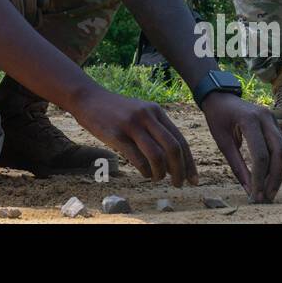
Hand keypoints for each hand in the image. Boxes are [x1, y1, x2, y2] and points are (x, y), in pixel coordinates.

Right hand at [71, 87, 197, 184]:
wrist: (88, 98)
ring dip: (161, 173)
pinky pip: (137, 159)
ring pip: (157, 156)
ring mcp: (131, 125)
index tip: (193, 179)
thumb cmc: (116, 111)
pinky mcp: (116, 135)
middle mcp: (147, 116)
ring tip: (158, 178)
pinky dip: (145, 171)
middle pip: (173, 148)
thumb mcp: (140, 113)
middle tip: (178, 184)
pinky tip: (145, 174)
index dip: (190, 162)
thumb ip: (156, 132)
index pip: (180, 140)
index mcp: (156, 111)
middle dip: (179, 170)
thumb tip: (174, 164)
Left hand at [200, 92, 281, 203]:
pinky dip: (278, 164)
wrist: (221, 97)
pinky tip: (270, 178)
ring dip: (279, 173)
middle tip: (268, 197)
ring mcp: (274, 119)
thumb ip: (237, 165)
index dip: (260, 178)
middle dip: (275, 178)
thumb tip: (249, 190)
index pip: (261, 155)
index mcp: (250, 120)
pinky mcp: (276, 124)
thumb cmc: (218, 117)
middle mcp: (267, 117)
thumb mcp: (222, 141)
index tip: (256, 195)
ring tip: (269, 191)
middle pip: (280, 153)